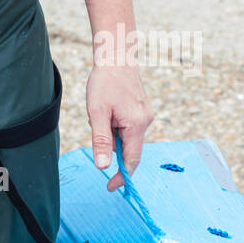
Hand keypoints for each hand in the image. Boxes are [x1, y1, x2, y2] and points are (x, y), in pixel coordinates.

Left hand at [86, 61, 154, 190]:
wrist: (117, 55)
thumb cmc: (105, 82)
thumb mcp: (97, 112)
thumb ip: (101, 141)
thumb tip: (102, 167)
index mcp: (136, 126)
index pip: (131, 161)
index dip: (121, 176)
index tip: (110, 187)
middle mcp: (145, 122)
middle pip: (128, 148)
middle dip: (111, 145)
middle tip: (98, 124)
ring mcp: (145, 115)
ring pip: (126, 136)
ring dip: (111, 132)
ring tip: (102, 109)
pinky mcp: (142, 109)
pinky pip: (128, 126)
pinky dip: (116, 124)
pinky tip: (108, 107)